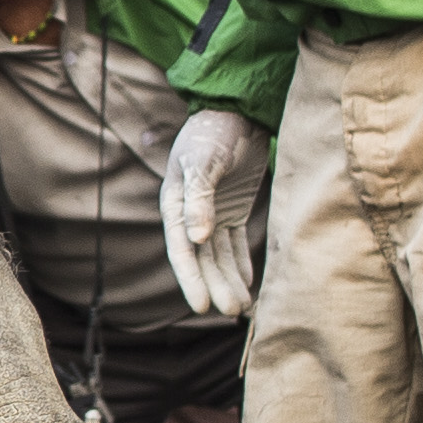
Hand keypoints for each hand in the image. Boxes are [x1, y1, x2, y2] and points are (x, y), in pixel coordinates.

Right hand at [162, 110, 266, 320]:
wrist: (236, 111)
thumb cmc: (213, 132)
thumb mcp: (203, 161)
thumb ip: (199, 198)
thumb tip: (198, 239)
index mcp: (175, 204)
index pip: (182, 250)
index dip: (191, 279)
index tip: (202, 306)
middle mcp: (191, 213)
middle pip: (201, 258)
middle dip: (214, 286)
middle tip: (231, 311)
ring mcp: (212, 213)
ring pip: (218, 255)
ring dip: (228, 280)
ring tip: (241, 307)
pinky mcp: (233, 210)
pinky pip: (234, 244)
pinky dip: (240, 264)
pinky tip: (247, 284)